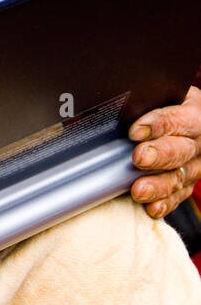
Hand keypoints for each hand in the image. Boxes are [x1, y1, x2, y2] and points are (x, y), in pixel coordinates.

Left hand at [128, 85, 200, 216]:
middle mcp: (199, 142)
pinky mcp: (187, 184)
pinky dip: (164, 203)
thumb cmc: (164, 107)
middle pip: (182, 150)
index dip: (158, 124)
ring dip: (158, 185)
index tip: (135, 131)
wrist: (185, 124)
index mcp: (195, 113)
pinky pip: (177, 196)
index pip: (179, 118)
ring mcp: (195, 165)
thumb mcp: (160, 96)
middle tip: (139, 158)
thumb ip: (144, 102)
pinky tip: (151, 207)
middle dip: (160, 155)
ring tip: (139, 190)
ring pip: (179, 177)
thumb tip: (112, 104)